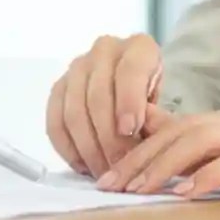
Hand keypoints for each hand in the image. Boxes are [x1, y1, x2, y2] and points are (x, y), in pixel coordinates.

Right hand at [46, 34, 163, 177]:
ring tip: (103, 172)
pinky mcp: (59, 87)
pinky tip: (83, 166)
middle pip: (98, 96)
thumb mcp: (164, 104)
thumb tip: (138, 153)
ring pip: (74, 111)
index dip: (128, 102)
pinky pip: (55, 121)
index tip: (130, 131)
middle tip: (119, 167)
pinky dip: (67, 148)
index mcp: (139, 48)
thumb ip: (154, 123)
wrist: (133, 91)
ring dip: (88, 148)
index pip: (129, 71)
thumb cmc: (152, 100)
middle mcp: (105, 50)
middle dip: (108, 138)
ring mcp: (78, 67)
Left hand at [96, 104, 219, 198]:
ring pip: (201, 140)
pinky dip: (209, 174)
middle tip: (107, 185)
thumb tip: (191, 177)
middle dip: (139, 158)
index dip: (140, 150)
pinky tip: (187, 193)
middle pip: (180, 131)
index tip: (111, 176)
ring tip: (136, 190)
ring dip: (163, 166)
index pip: (178, 128)